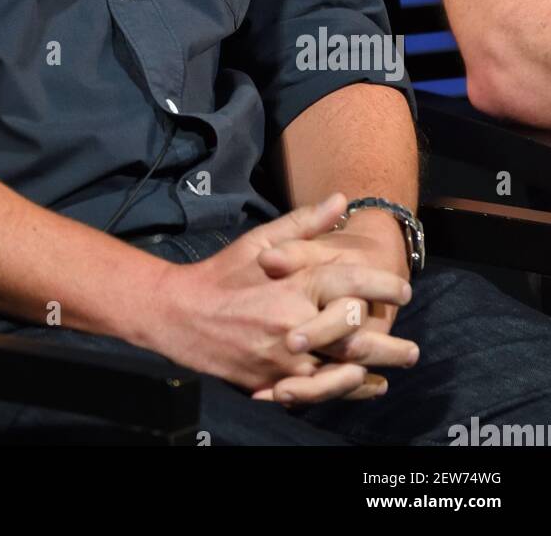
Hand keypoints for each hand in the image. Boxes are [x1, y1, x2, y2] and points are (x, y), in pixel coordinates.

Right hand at [144, 194, 413, 400]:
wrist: (180, 315)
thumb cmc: (222, 274)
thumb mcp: (260, 240)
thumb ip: (304, 224)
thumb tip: (341, 201)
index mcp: (294, 284)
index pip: (351, 284)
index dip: (382, 286)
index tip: (404, 290)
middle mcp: (295, 323)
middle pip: (356, 336)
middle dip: (389, 343)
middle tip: (413, 348)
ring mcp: (286, 358)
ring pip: (343, 369)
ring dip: (376, 370)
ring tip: (397, 369)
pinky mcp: (275, 381)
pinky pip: (321, 391)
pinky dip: (348, 389)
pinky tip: (366, 386)